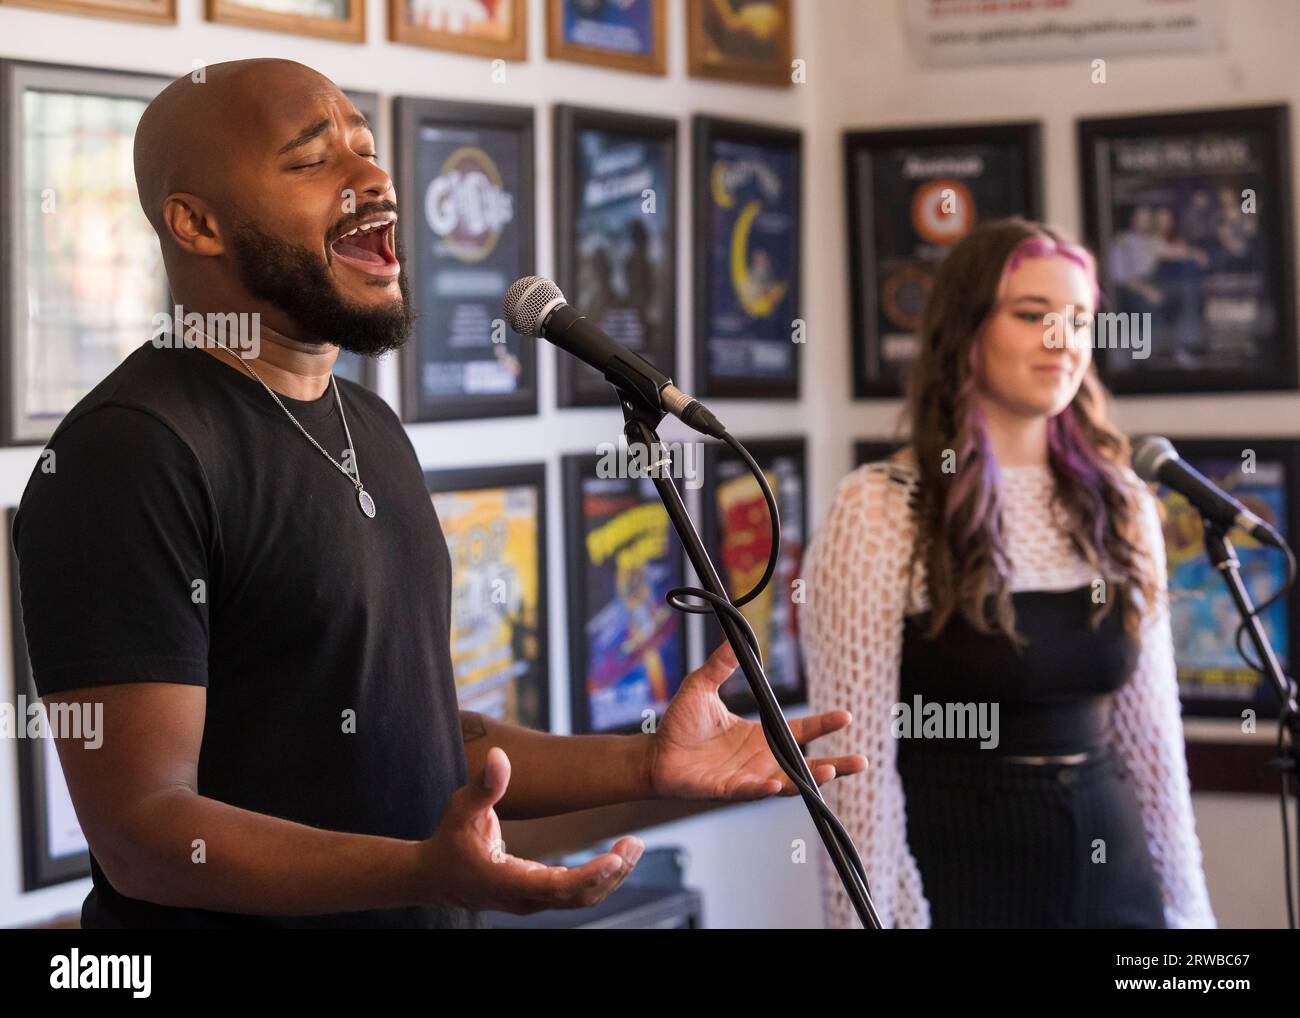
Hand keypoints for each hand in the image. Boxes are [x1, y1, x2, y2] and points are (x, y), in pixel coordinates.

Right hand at [420, 746, 642, 913]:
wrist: (433, 876)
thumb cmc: (448, 839)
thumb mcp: (462, 808)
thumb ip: (485, 785)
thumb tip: (498, 756)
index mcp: (508, 880)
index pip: (558, 885)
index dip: (590, 874)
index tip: (616, 858)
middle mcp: (524, 898)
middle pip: (579, 897)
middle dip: (612, 874)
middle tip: (635, 845)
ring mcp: (532, 902)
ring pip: (581, 900)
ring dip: (610, 877)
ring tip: (633, 848)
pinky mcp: (536, 897)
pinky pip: (575, 895)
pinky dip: (598, 879)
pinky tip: (616, 858)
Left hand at [644, 642, 866, 800]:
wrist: (655, 752)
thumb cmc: (679, 724)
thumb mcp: (701, 686)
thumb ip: (720, 665)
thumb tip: (734, 638)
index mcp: (760, 735)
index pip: (800, 730)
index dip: (823, 725)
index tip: (846, 716)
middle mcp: (760, 758)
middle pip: (805, 764)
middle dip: (834, 765)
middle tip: (861, 761)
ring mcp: (748, 776)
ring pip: (787, 782)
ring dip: (809, 779)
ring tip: (829, 770)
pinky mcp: (729, 789)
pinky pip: (752, 791)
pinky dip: (765, 788)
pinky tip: (777, 783)